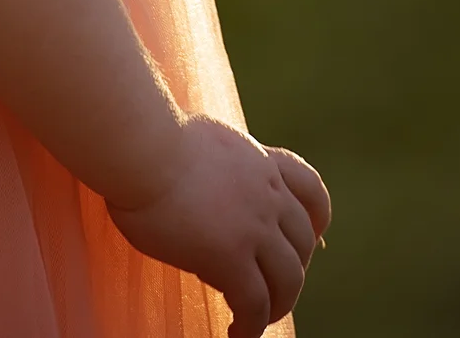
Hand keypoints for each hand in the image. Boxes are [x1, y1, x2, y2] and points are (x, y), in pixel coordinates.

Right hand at [106, 116, 332, 337]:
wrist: (142, 148)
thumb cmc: (152, 142)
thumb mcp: (206, 141)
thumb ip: (222, 164)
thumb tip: (205, 174)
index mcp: (262, 163)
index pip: (311, 190)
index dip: (316, 220)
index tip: (312, 237)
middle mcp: (268, 194)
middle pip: (304, 241)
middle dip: (294, 269)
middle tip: (273, 288)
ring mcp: (254, 227)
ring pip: (289, 279)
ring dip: (278, 305)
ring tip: (258, 320)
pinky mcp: (230, 257)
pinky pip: (255, 304)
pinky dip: (251, 326)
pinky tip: (237, 335)